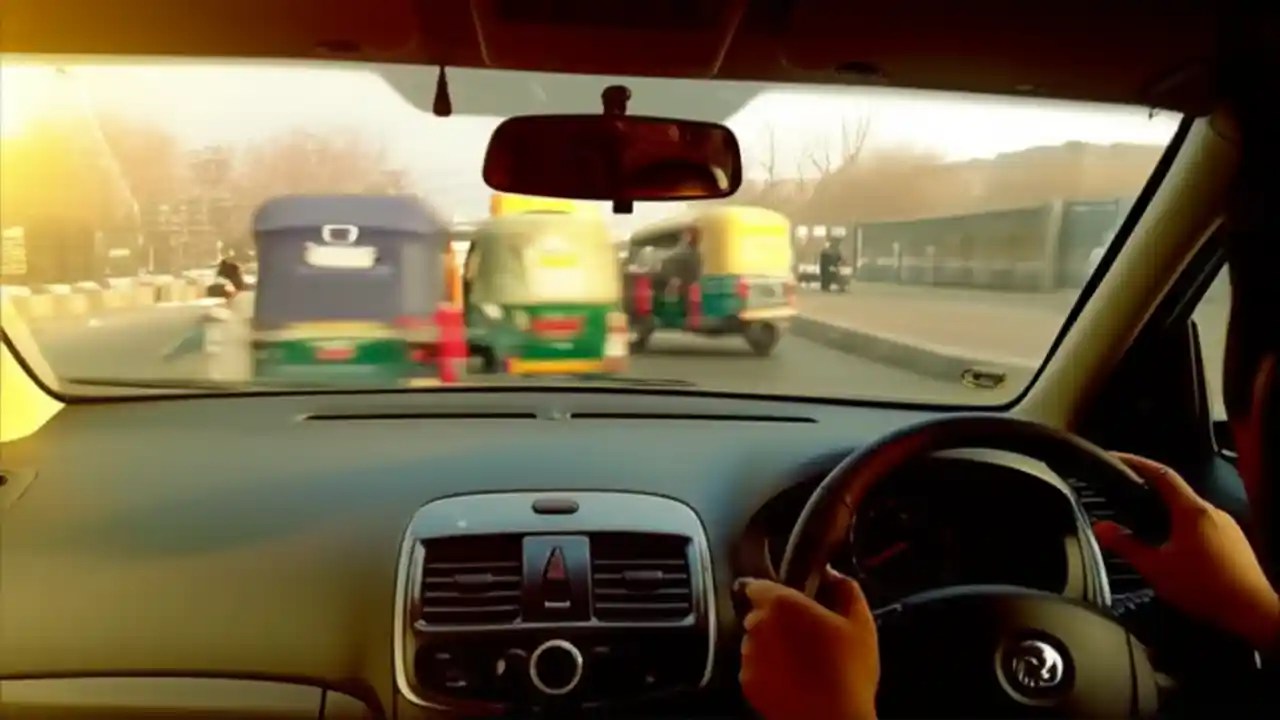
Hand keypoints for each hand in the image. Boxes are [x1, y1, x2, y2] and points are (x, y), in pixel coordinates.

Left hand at [737, 568, 878, 719]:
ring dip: (771, 645)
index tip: (793, 605)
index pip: (757, 585)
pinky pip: (754, 667)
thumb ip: (844, 588)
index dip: (773, 593)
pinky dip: (767, 670)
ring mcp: (748, 657)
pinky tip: (792, 680)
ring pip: (755, 641)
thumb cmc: (849, 669)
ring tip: (800, 662)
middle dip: (776, 621)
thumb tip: (830, 574)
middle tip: (805, 636)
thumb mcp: (860, 622)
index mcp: (781, 604)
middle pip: (758, 614)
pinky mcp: (746, 684)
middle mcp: (756, 626)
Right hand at [1094, 452, 1279, 650]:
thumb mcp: (1155, 568)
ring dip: (1169, 518)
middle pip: (1176, 493)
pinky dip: (1186, 532)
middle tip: (1127, 500)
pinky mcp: (1236, 543)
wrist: (1252, 612)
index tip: (1118, 459)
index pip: (1161, 474)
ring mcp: (1228, 527)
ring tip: (1149, 532)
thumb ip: (1126, 546)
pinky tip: (1177, 553)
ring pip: (1191, 513)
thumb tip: (1102, 529)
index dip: (1136, 463)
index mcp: (1192, 511)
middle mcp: (1213, 513)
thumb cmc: (1205, 588)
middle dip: (1151, 496)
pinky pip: (1205, 528)